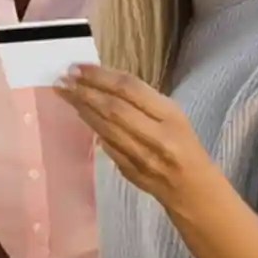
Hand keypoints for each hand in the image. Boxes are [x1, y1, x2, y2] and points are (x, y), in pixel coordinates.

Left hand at [55, 64, 215, 209]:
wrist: (194, 191)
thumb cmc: (186, 145)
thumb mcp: (174, 116)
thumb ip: (143, 101)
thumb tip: (102, 85)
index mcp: (171, 116)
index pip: (129, 89)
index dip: (100, 76)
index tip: (77, 67)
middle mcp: (157, 136)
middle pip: (113, 108)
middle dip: (84, 91)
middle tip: (62, 79)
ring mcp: (142, 157)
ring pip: (106, 128)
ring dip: (81, 108)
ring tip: (64, 92)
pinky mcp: (130, 172)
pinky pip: (106, 146)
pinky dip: (92, 127)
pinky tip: (79, 114)